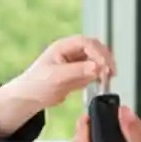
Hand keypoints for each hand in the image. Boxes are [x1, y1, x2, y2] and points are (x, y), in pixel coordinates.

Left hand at [0, 35, 115, 136]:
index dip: (98, 52)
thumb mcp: (56, 77)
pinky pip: (94, 71)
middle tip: (110, 71)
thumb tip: (96, 67)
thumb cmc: (36, 84)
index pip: (86, 43)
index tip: (104, 65)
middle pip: (95, 49)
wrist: (30, 98)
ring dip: (104, 67)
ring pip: (97, 60)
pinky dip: (100, 76)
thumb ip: (77, 71)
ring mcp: (76, 63)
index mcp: (63, 47)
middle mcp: (71, 52)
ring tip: (108, 78)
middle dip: (105, 59)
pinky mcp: (79, 74)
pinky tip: (101, 82)